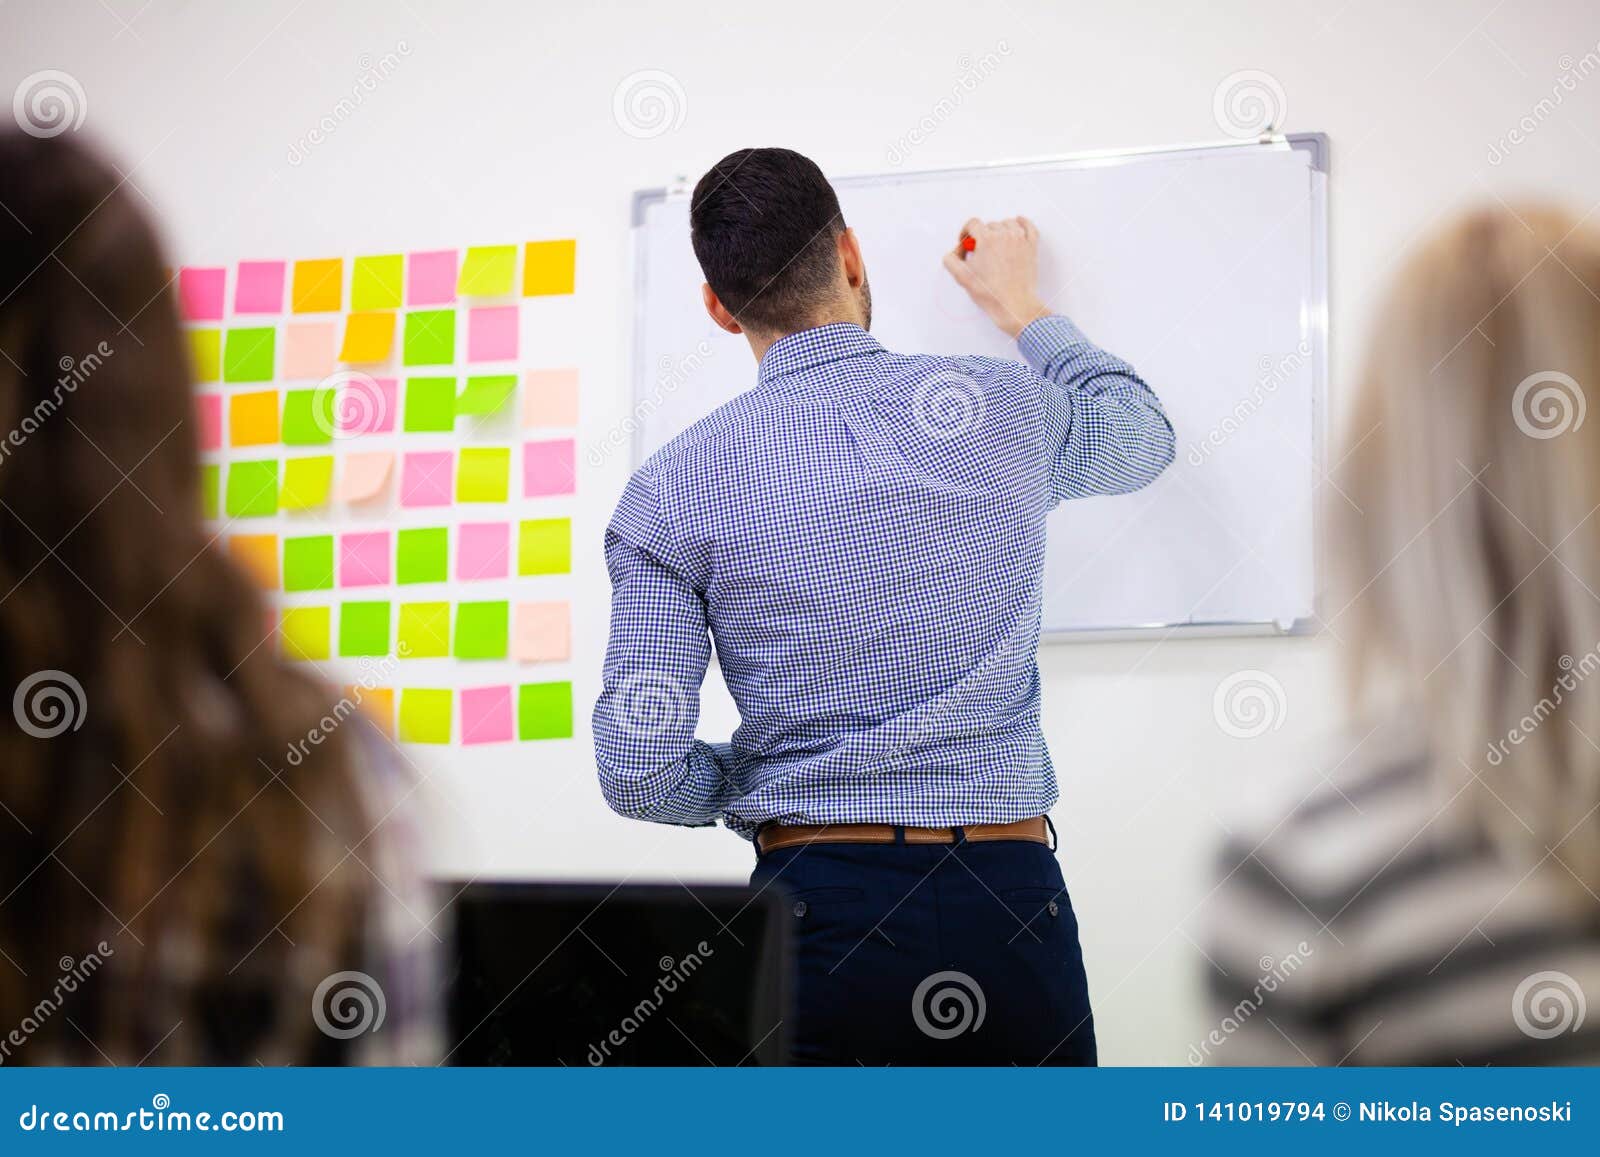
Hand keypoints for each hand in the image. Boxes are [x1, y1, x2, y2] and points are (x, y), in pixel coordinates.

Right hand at [941, 216, 1050, 338]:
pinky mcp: (1031, 247)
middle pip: (989, 225)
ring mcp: (1020, 240)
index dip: (965, 232)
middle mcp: (1005, 235)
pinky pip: (1029, 227)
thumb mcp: (962, 277)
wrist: (1014, 305)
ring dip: (999, 230)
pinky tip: (1018, 222)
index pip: (973, 224)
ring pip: (1007, 224)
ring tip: (995, 243)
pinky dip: (1023, 223)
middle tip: (979, 252)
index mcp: (987, 239)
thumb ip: (951, 260)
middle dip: (981, 236)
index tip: (966, 242)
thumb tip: (953, 253)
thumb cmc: (990, 293)